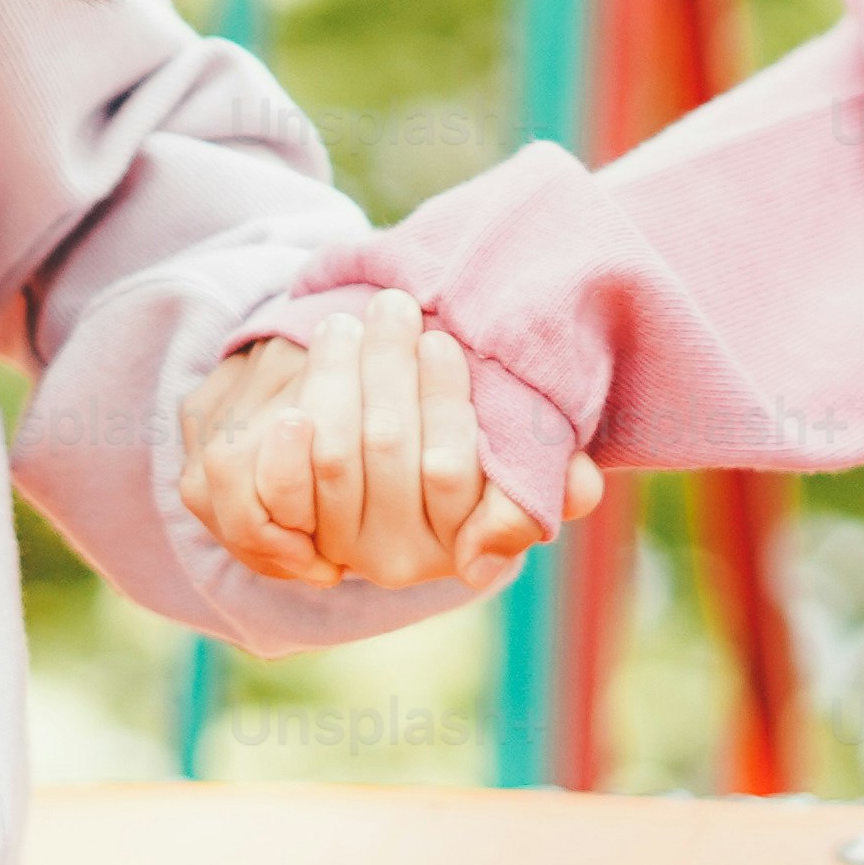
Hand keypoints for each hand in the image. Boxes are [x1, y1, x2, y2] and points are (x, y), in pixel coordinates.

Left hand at [181, 285, 597, 590]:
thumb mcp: (512, 454)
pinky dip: (285, 444)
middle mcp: (395, 559)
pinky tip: (294, 388)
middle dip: (389, 368)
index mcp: (458, 543)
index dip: (444, 401)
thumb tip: (585, 484)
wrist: (361, 449)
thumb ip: (547, 466)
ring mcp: (335, 549)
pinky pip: (278, 494)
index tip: (441, 341)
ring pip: (335, 455)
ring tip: (349, 321)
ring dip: (339, 376)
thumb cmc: (454, 438)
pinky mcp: (279, 535)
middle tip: (392, 306)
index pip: (450, 471)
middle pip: (387, 451)